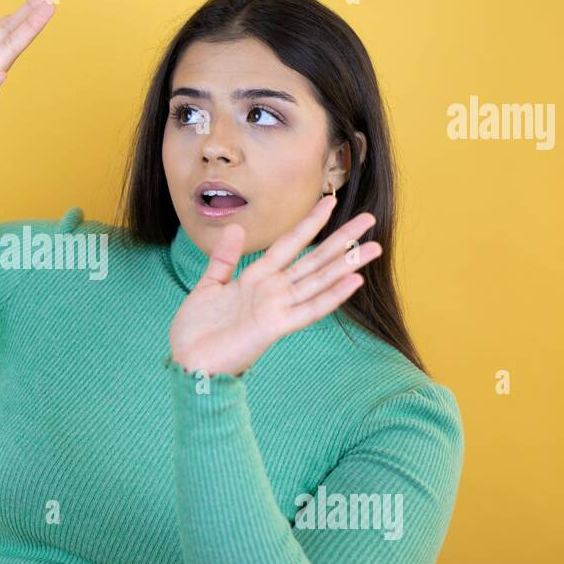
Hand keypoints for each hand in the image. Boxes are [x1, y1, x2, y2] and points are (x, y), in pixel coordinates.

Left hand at [168, 196, 382, 376]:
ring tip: (374, 248)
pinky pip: (309, 309)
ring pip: (319, 281)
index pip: (289, 243)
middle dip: (341, 240)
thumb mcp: (208, 285)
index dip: (309, 223)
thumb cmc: (196, 330)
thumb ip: (224, 258)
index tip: (329, 201)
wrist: (188, 362)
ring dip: (347, 265)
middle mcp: (273, 291)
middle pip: (314, 259)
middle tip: (368, 219)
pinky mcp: (275, 327)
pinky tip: (354, 281)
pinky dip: (332, 296)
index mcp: (257, 278)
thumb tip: (236, 227)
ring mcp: (277, 308)